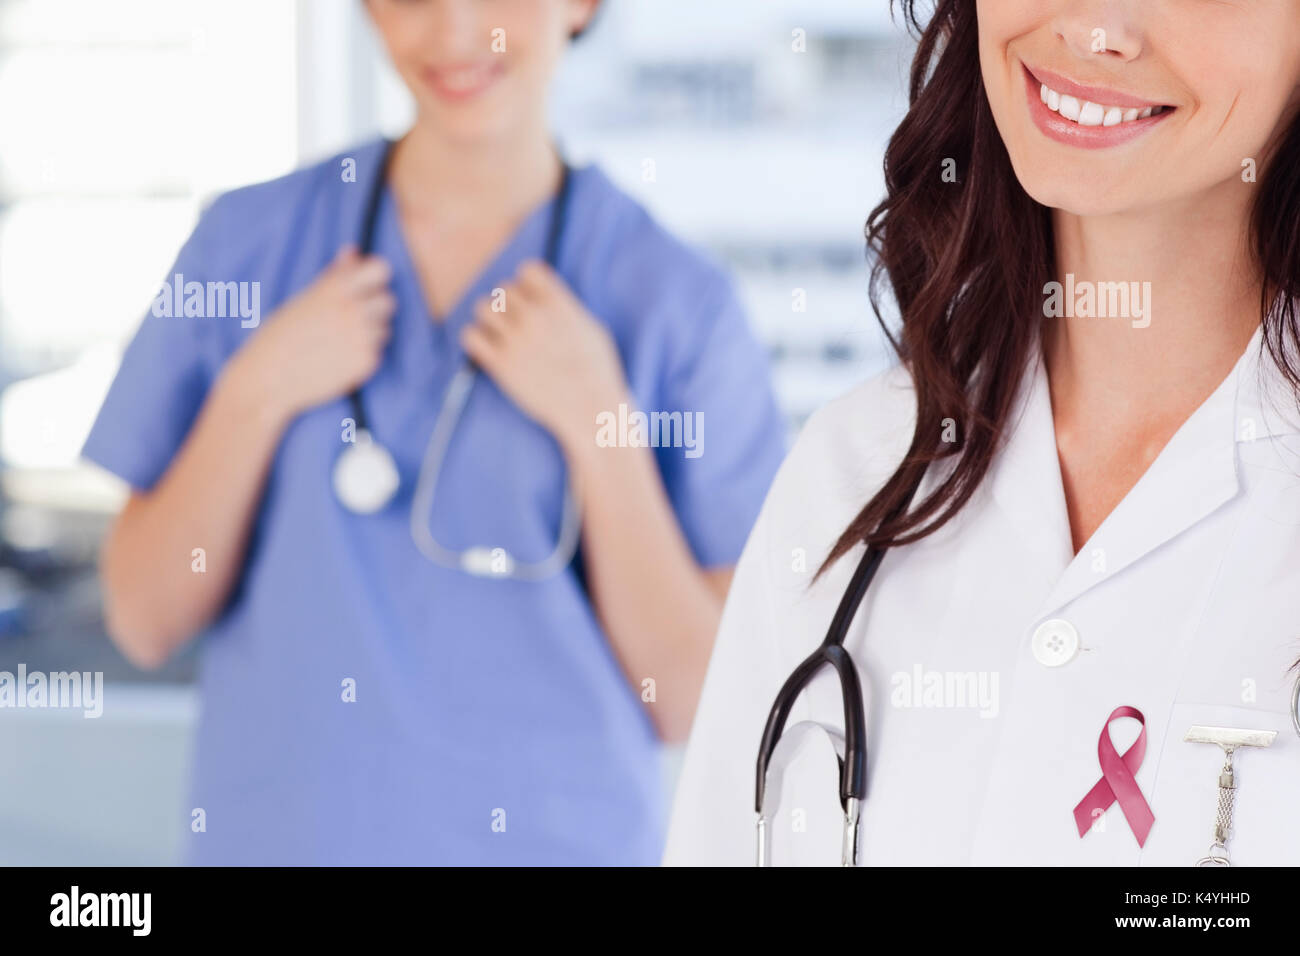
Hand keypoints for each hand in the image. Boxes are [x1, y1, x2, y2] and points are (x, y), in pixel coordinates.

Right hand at [233, 246, 395, 419]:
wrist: (268, 377)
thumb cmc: (281, 335)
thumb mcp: (306, 298)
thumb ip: (335, 275)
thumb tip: (354, 250)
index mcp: (336, 288)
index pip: (381, 269)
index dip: (375, 279)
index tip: (365, 288)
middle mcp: (353, 309)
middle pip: (388, 301)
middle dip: (374, 309)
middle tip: (349, 322)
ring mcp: (362, 337)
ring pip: (385, 329)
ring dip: (370, 334)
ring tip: (338, 343)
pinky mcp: (367, 362)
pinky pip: (377, 353)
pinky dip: (363, 356)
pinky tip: (338, 360)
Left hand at [461, 261, 627, 450]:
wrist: (590, 409)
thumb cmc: (598, 371)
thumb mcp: (593, 328)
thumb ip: (567, 308)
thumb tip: (549, 294)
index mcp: (559, 304)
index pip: (528, 271)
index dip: (529, 285)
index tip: (534, 301)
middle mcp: (535, 317)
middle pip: (504, 289)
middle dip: (510, 305)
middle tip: (518, 324)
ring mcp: (515, 340)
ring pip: (483, 307)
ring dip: (490, 319)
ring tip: (501, 335)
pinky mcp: (500, 364)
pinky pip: (471, 336)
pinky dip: (477, 340)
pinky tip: (490, 350)